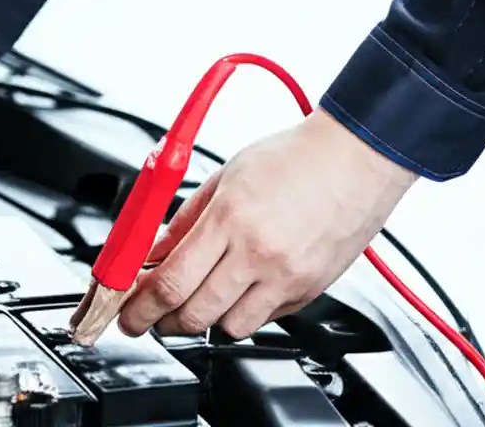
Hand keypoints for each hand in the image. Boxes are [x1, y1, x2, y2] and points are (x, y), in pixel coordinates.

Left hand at [117, 109, 416, 338]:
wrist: (357, 158)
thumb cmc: (294, 159)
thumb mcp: (224, 178)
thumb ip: (184, 221)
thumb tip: (153, 253)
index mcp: (230, 219)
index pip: (170, 282)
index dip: (140, 307)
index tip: (127, 313)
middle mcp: (259, 254)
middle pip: (194, 315)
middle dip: (162, 322)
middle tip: (151, 315)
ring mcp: (287, 277)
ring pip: (229, 327)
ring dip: (203, 321)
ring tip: (196, 301)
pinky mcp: (310, 291)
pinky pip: (264, 320)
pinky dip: (241, 313)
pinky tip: (236, 291)